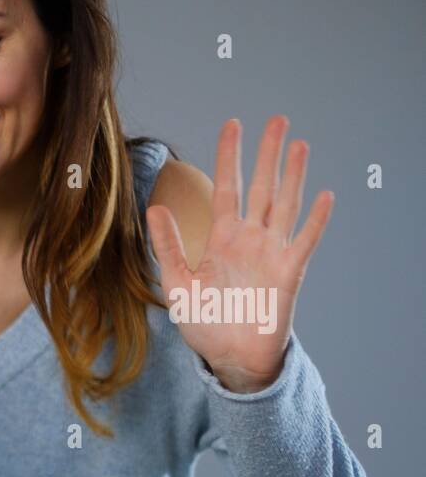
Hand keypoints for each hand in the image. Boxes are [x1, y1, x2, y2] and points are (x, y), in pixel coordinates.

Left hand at [146, 115, 334, 392]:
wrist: (229, 358)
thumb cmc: (205, 323)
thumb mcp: (177, 283)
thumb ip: (168, 246)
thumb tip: (154, 208)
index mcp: (223, 239)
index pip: (227, 188)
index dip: (230, 157)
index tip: (232, 125)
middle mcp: (250, 240)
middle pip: (262, 187)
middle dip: (267, 154)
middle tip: (275, 118)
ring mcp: (272, 253)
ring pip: (286, 205)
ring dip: (293, 175)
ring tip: (298, 144)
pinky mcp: (289, 273)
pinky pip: (305, 241)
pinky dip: (315, 220)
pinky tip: (324, 196)